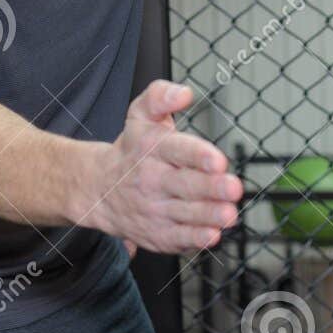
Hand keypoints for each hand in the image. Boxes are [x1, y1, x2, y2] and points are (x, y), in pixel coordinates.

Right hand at [84, 81, 241, 253]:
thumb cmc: (130, 150)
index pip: (177, 150)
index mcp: (152, 148)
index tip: (217, 160)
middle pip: (186, 185)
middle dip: (211, 188)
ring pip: (186, 214)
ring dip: (209, 215)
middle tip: (233, 187)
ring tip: (229, 214)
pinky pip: (179, 238)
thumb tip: (183, 93)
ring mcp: (155, 209)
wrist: (98, 190)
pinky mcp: (158, 233)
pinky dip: (196, 239)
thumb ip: (161, 96)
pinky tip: (213, 235)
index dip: (198, 155)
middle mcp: (153, 180)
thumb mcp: (139, 114)